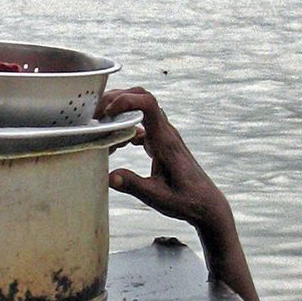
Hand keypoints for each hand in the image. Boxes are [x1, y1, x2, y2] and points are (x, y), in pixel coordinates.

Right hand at [98, 87, 233, 239]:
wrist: (205, 202)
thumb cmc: (185, 200)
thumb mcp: (156, 197)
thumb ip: (133, 185)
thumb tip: (109, 176)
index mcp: (165, 141)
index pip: (148, 105)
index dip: (125, 101)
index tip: (106, 114)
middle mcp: (165, 133)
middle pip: (142, 97)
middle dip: (117, 99)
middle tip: (96, 115)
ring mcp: (164, 135)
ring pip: (141, 108)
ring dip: (120, 110)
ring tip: (101, 126)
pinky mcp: (162, 142)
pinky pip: (142, 123)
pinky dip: (125, 125)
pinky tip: (115, 143)